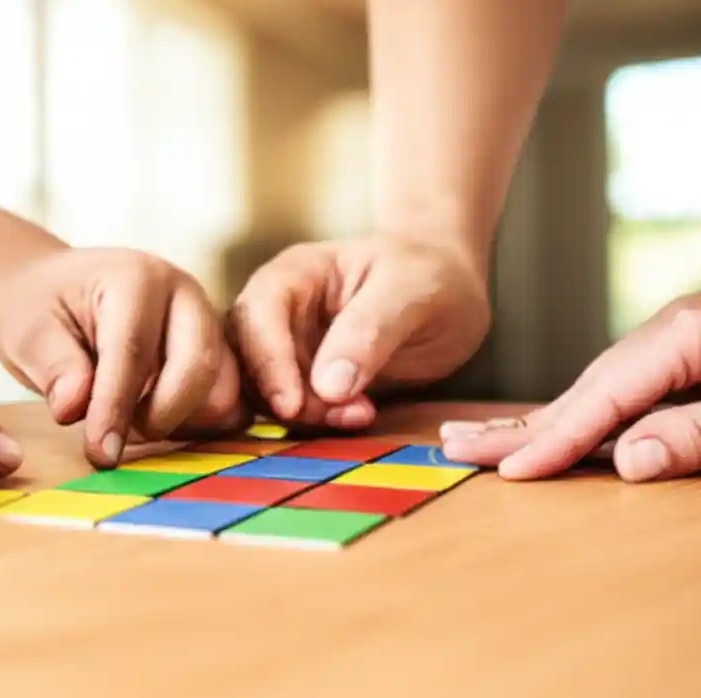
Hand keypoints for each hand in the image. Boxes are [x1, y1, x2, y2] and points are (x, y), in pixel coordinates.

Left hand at [0, 248, 243, 466]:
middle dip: (161, 416)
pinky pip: (230, 405)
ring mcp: (209, 325)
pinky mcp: (219, 355)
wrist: (56, 293)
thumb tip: (73, 408)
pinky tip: (155, 420)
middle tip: (115, 436)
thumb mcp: (27, 332)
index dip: (116, 407)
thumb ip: (54, 367)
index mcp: (137, 278)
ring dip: (181, 422)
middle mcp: (185, 295)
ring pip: (222, 391)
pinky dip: (197, 425)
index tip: (100, 453)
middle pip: (199, 366)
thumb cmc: (41, 311)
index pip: (134, 350)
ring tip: (132, 420)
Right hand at [228, 238, 489, 428]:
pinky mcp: (305, 380)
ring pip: (265, 392)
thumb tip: (328, 385)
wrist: (451, 295)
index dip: (267, 362)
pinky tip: (359, 415)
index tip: (291, 406)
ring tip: (362, 413)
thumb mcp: (413, 292)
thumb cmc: (434, 277)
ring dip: (306, 415)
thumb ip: (370, 331)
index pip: (257, 315)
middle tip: (344, 414)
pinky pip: (292, 409)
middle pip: (249, 360)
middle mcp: (280, 310)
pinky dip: (318, 422)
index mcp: (296, 273)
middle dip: (287, 396)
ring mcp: (289, 347)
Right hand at [441, 271, 700, 480]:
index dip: (553, 439)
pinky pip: (622, 393)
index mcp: (684, 337)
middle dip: (518, 423)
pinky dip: (581, 417)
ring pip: (595, 391)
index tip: (506, 470)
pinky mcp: (691, 359)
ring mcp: (678, 343)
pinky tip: (553, 432)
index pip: (601, 398)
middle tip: (450, 446)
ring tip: (482, 442)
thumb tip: (625, 461)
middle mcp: (669, 333)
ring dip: (541, 421)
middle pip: (580, 388)